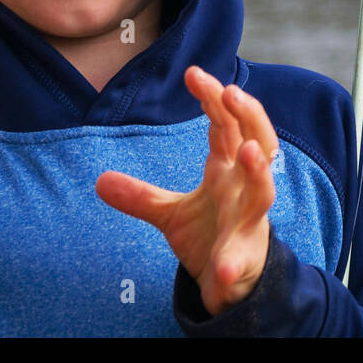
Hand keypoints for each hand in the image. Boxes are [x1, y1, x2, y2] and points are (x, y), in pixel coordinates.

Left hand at [95, 64, 278, 315]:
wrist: (232, 287)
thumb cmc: (210, 237)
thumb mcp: (170, 213)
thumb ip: (140, 196)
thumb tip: (99, 180)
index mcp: (228, 171)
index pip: (226, 125)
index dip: (213, 98)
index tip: (193, 74)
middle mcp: (244, 189)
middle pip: (258, 141)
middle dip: (248, 116)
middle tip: (229, 92)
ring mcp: (249, 223)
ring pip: (263, 191)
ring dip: (257, 172)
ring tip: (248, 152)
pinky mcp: (245, 260)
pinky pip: (241, 259)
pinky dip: (233, 263)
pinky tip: (224, 268)